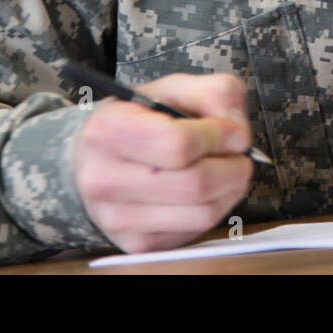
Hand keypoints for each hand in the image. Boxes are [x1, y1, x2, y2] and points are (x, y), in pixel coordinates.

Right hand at [73, 73, 253, 253]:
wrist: (93, 161)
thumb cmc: (140, 121)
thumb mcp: (172, 89)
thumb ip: (213, 93)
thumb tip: (237, 130)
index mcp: (108, 130)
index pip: (179, 144)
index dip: (219, 138)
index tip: (236, 134)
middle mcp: (103, 178)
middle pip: (195, 184)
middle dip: (234, 168)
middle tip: (239, 155)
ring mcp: (117, 217)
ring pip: (202, 213)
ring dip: (230, 191)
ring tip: (228, 172)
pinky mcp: (136, 243)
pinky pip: (195, 232)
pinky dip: (215, 209)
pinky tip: (208, 192)